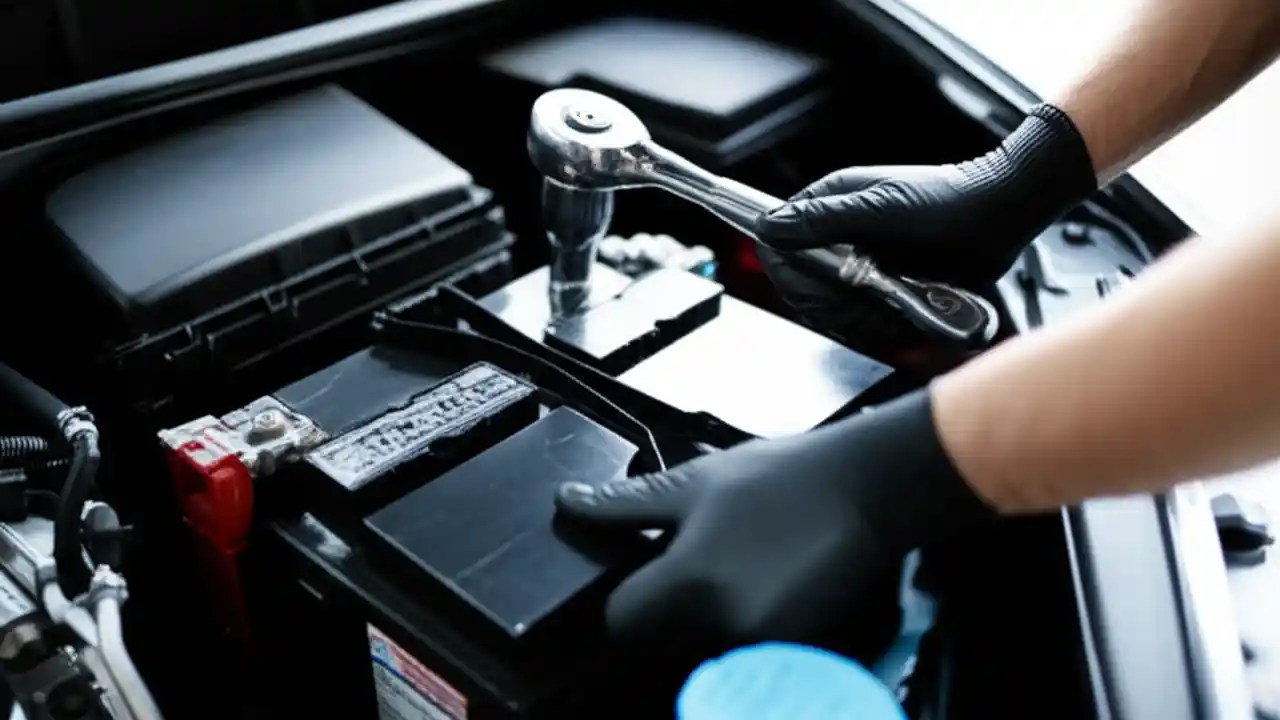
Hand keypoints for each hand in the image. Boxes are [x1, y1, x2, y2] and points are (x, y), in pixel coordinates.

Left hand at [555, 389, 991, 654]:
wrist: (867, 487)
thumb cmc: (781, 478)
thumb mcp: (694, 482)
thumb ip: (625, 504)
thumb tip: (568, 503)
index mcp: (690, 582)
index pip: (621, 621)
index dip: (624, 595)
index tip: (644, 570)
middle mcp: (723, 625)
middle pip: (660, 640)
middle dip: (666, 607)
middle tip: (696, 558)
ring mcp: (763, 644)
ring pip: (701, 647)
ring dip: (705, 618)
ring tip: (733, 567)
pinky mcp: (796, 651)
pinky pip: (744, 651)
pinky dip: (743, 626)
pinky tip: (762, 584)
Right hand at [754, 105, 1095, 344]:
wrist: (1000, 218)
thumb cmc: (949, 203)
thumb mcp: (882, 209)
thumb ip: (823, 219)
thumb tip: (770, 226)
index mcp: (829, 203)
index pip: (780, 246)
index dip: (794, 274)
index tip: (822, 288)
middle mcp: (837, 233)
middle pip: (804, 286)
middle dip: (834, 304)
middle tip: (870, 301)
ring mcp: (858, 261)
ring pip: (831, 309)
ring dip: (860, 319)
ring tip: (896, 308)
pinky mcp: (880, 285)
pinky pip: (860, 318)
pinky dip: (879, 326)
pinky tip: (905, 315)